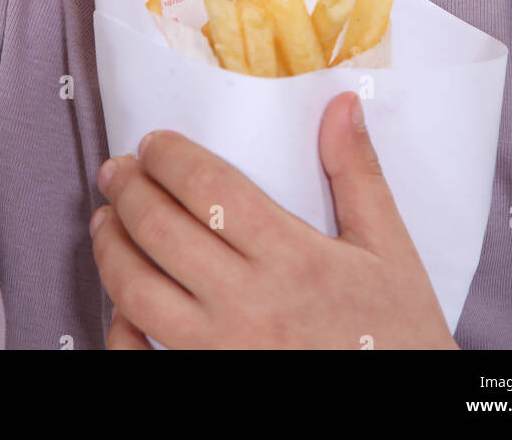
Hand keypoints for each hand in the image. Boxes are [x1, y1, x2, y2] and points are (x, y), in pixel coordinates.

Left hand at [91, 90, 458, 349]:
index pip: (209, 188)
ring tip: (106, 223)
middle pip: (162, 232)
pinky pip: (142, 359)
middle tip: (117, 171)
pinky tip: (119, 305)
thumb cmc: (398, 333)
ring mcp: (222, 352)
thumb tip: (342, 104)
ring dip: (111, 251)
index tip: (154, 142)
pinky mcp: (211, 385)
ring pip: (138, 294)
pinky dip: (119, 331)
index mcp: (292, 258)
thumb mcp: (390, 249)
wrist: (406, 407)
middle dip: (129, 192)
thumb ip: (358, 175)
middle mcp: (248, 304)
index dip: (170, 158)